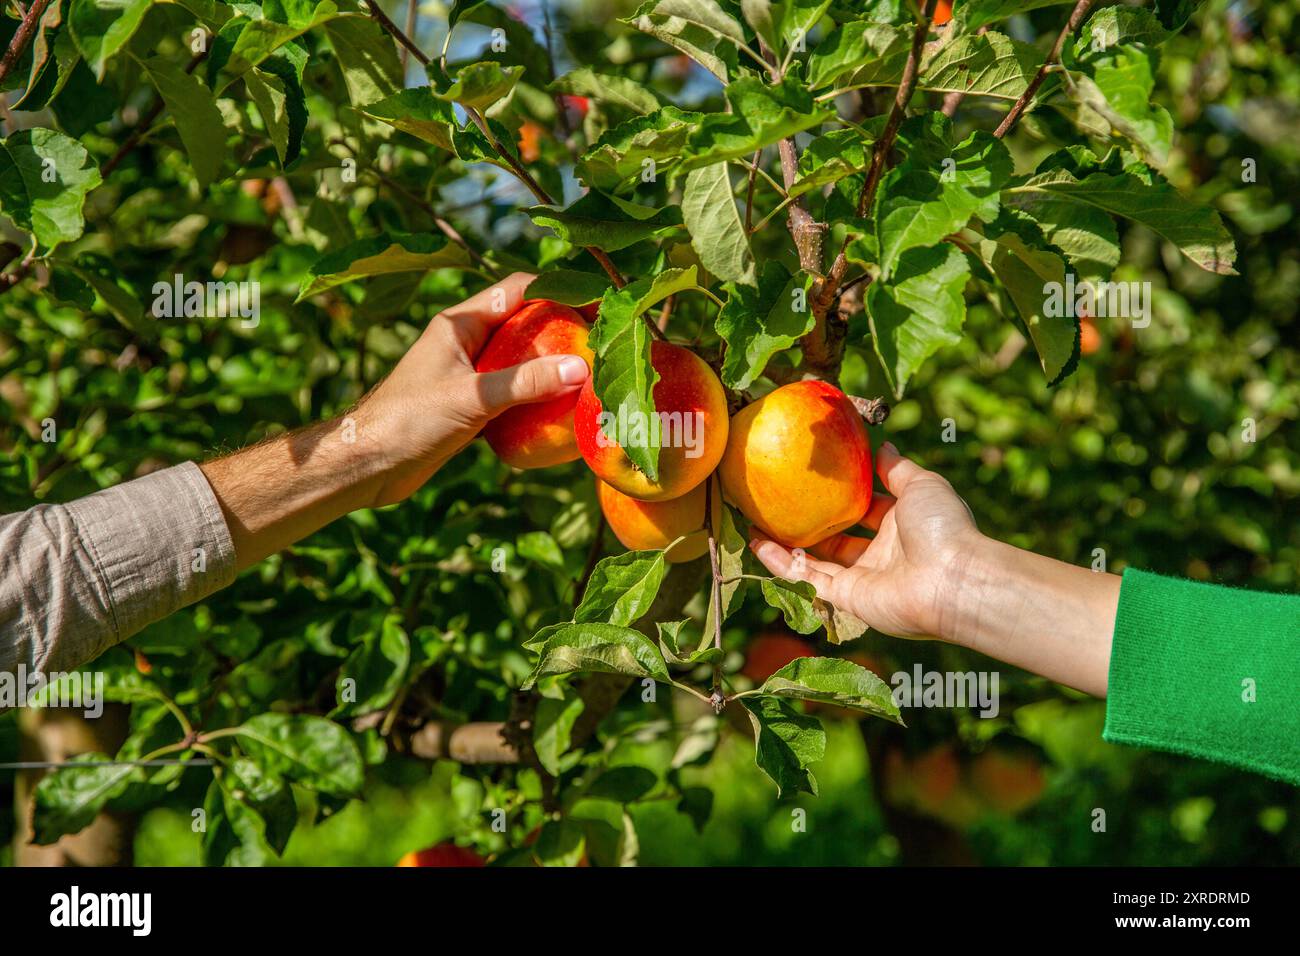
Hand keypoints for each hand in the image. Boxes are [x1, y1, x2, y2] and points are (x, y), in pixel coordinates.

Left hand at [355, 272, 589, 505]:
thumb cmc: (410, 420)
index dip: (558, 292)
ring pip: (520, 362)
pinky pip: (512, 395)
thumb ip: (525, 382)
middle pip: (523, 325)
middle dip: (561, 332)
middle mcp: (465, 344)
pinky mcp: (469, 407)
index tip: (596, 305)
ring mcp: (467, 376)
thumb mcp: (473, 398)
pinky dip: (536, 400)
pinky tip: (561, 414)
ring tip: (592, 377)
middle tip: (602, 344)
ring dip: (550, 369)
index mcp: (460, 324)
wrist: (368, 465)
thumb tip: (580, 368)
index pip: (517, 291)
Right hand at [749, 442, 982, 641]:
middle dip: (806, 522)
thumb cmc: (942, 527)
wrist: (953, 579)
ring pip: (814, 559)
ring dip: (784, 543)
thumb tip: (881, 444)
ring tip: (753, 521)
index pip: (865, 509)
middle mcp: (879, 553)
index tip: (812, 477)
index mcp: (898, 526)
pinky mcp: (846, 597)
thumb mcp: (921, 485)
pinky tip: (756, 542)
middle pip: (835, 537)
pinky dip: (780, 562)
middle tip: (775, 501)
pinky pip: (808, 578)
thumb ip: (896, 468)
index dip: (840, 495)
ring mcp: (861, 577)